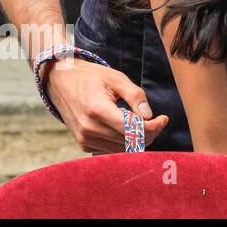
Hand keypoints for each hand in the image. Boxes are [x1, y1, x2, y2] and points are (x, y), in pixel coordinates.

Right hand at [43, 56, 169, 152]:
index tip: (164, 118)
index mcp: (97, 110)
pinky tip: (128, 127)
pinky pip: (112, 149)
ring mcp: (84, 138)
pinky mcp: (83, 144)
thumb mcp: (117, 79)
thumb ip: (135, 96)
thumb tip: (149, 117)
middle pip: (130, 142)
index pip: (132, 130)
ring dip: (138, 139)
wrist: (62, 83)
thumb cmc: (92, 78)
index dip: (154, 127)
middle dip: (150, 133)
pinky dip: (125, 141)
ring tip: (144, 123)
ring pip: (122, 149)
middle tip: (158, 121)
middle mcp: (89, 129)